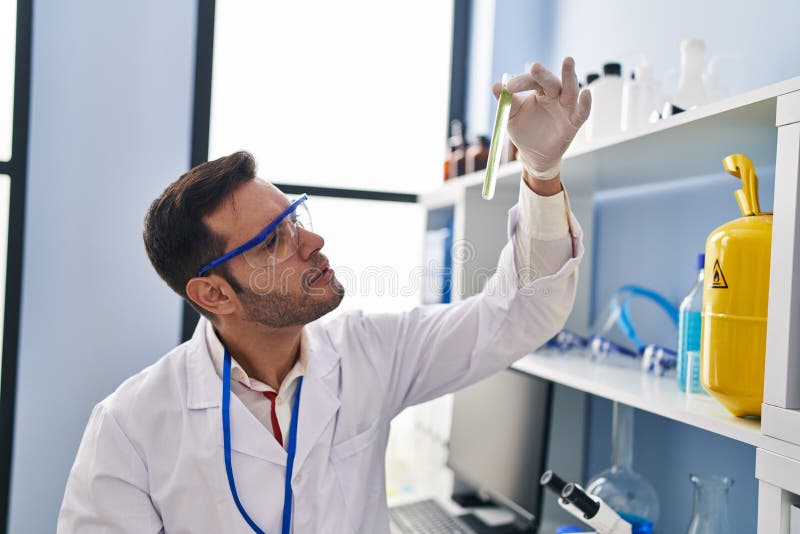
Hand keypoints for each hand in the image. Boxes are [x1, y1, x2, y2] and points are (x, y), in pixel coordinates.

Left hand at [492, 57, 590, 178]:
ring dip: (570, 76)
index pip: (532, 81)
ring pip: (570, 90)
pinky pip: (582, 112)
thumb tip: (495, 86)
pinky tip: (586, 93)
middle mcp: (555, 95)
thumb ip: (506, 102)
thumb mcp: (511, 117)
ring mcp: (566, 107)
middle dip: (543, 74)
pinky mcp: (574, 122)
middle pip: (552, 81)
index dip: (521, 82)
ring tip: (568, 61)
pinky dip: (586, 103)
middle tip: (534, 66)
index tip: (508, 88)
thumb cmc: (524, 131)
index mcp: (539, 91)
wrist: (533, 155)